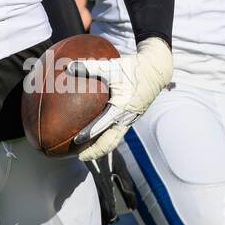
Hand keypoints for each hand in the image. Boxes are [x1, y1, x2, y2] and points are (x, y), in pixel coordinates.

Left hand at [66, 37, 172, 160]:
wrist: (156, 70)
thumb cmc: (132, 68)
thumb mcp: (110, 67)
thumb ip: (89, 67)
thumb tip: (68, 68)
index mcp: (121, 108)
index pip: (102, 126)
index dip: (89, 135)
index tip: (76, 142)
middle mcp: (126, 118)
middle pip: (110, 142)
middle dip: (95, 152)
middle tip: (79, 157)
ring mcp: (130, 119)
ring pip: (115, 140)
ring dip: (101, 147)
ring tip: (85, 152)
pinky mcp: (131, 117)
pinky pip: (118, 132)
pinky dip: (106, 137)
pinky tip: (96, 135)